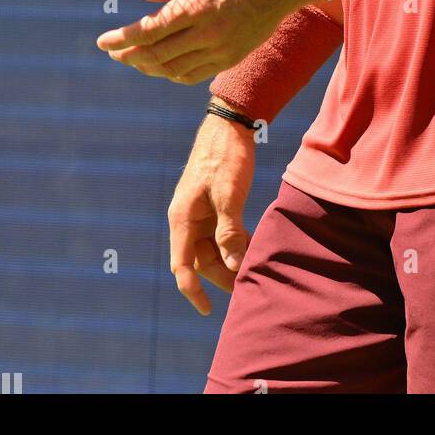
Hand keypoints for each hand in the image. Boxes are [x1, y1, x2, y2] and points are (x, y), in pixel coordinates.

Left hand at [96, 0, 318, 83]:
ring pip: (172, 68)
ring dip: (148, 67)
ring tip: (133, 60)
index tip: (103, 42)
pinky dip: (171, 73)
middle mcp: (207, 32)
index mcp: (196, 6)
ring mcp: (220, 49)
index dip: (122, 38)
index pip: (148, 30)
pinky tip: (161, 66)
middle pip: (156, 54)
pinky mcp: (230, 58)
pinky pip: (193, 75)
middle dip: (129, 55)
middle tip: (114, 52)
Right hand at [169, 115, 255, 313]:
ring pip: (211, 247)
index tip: (207, 310)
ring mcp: (198, 211)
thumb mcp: (229, 194)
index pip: (182, 265)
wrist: (230, 124)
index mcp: (182, 217)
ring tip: (252, 268)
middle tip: (246, 287)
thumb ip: (229, 231)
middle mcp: (186, 218)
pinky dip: (233, 243)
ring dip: (229, 259)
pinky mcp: (211, 204)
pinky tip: (252, 245)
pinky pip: (219, 233)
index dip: (193, 290)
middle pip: (199, 259)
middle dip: (221, 275)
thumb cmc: (227, 157)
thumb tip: (233, 265)